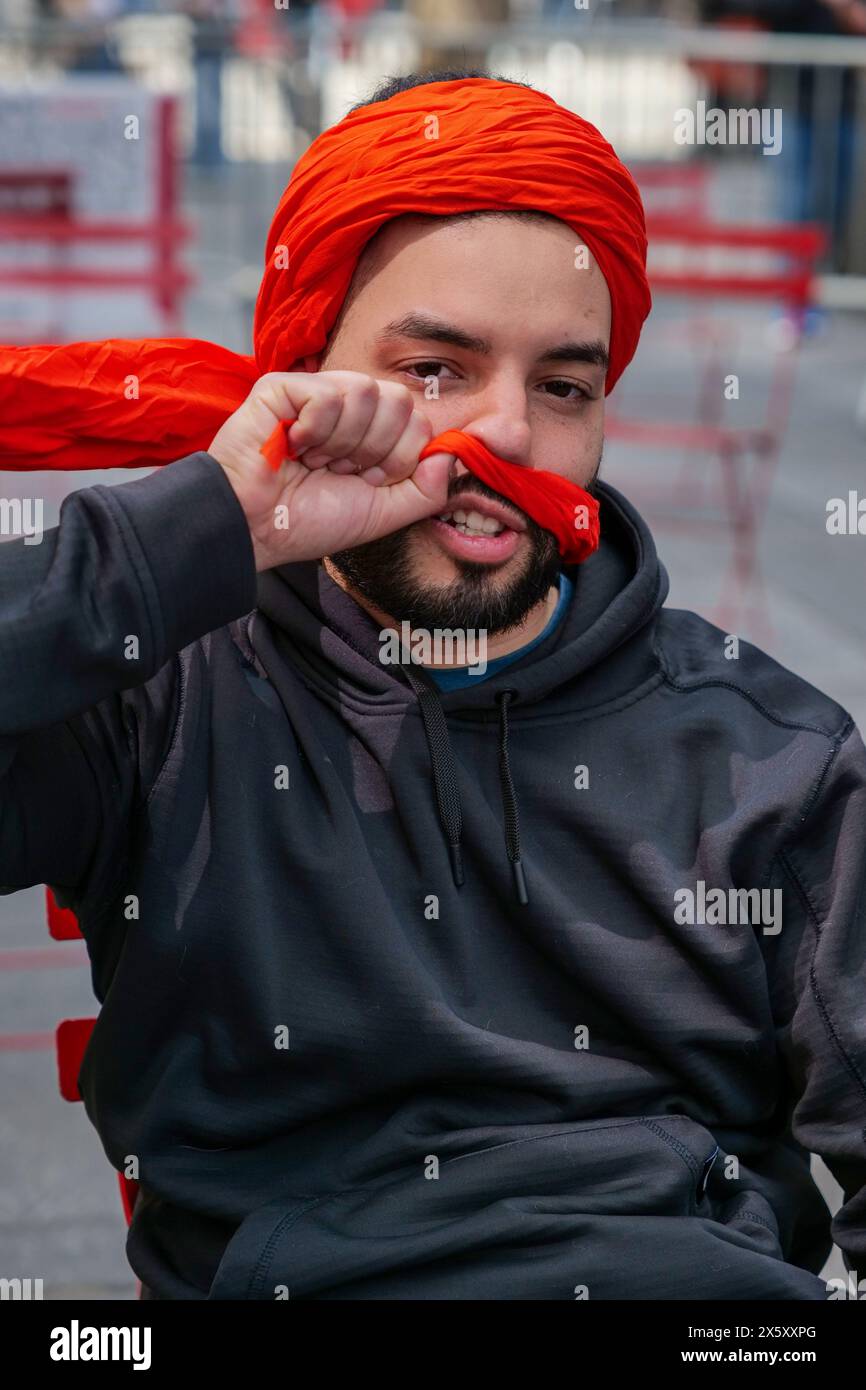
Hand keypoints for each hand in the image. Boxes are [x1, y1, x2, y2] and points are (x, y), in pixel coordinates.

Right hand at [208, 371, 454, 570]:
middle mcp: (348, 408)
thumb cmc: (310, 521)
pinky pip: (330, 394)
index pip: (418, 423)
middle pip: (400, 401)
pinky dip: (316, 431)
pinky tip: (294, 446)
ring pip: (367, 392)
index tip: (365, 480)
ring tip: (314, 460)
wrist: (256, 529)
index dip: (399, 459)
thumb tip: (452, 453)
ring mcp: (316, 393)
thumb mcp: (383, 513)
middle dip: (375, 449)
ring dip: (344, 442)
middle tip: (339, 469)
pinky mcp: (284, 387)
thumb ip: (427, 489)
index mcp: (372, 433)